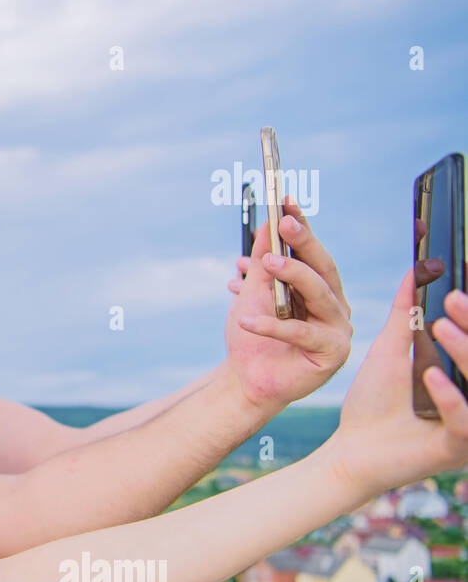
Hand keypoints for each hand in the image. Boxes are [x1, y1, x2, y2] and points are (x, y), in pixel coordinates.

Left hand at [224, 197, 352, 410]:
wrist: (244, 380)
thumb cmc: (251, 337)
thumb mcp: (252, 294)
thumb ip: (262, 263)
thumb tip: (268, 223)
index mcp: (318, 287)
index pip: (312, 253)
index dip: (302, 227)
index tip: (286, 201)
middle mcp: (334, 304)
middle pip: (323, 268)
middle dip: (303, 244)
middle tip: (284, 223)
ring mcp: (338, 328)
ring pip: (320, 295)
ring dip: (293, 275)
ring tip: (267, 262)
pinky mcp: (333, 353)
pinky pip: (302, 332)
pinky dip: (272, 324)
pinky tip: (245, 319)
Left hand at [327, 270, 467, 494]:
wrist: (351, 448)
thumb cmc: (374, 402)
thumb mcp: (391, 351)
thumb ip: (406, 314)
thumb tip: (415, 272)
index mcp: (467, 376)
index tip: (462, 283)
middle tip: (453, 299)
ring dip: (465, 353)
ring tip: (441, 329)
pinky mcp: (459, 449)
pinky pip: (465, 422)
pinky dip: (450, 398)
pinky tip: (429, 376)